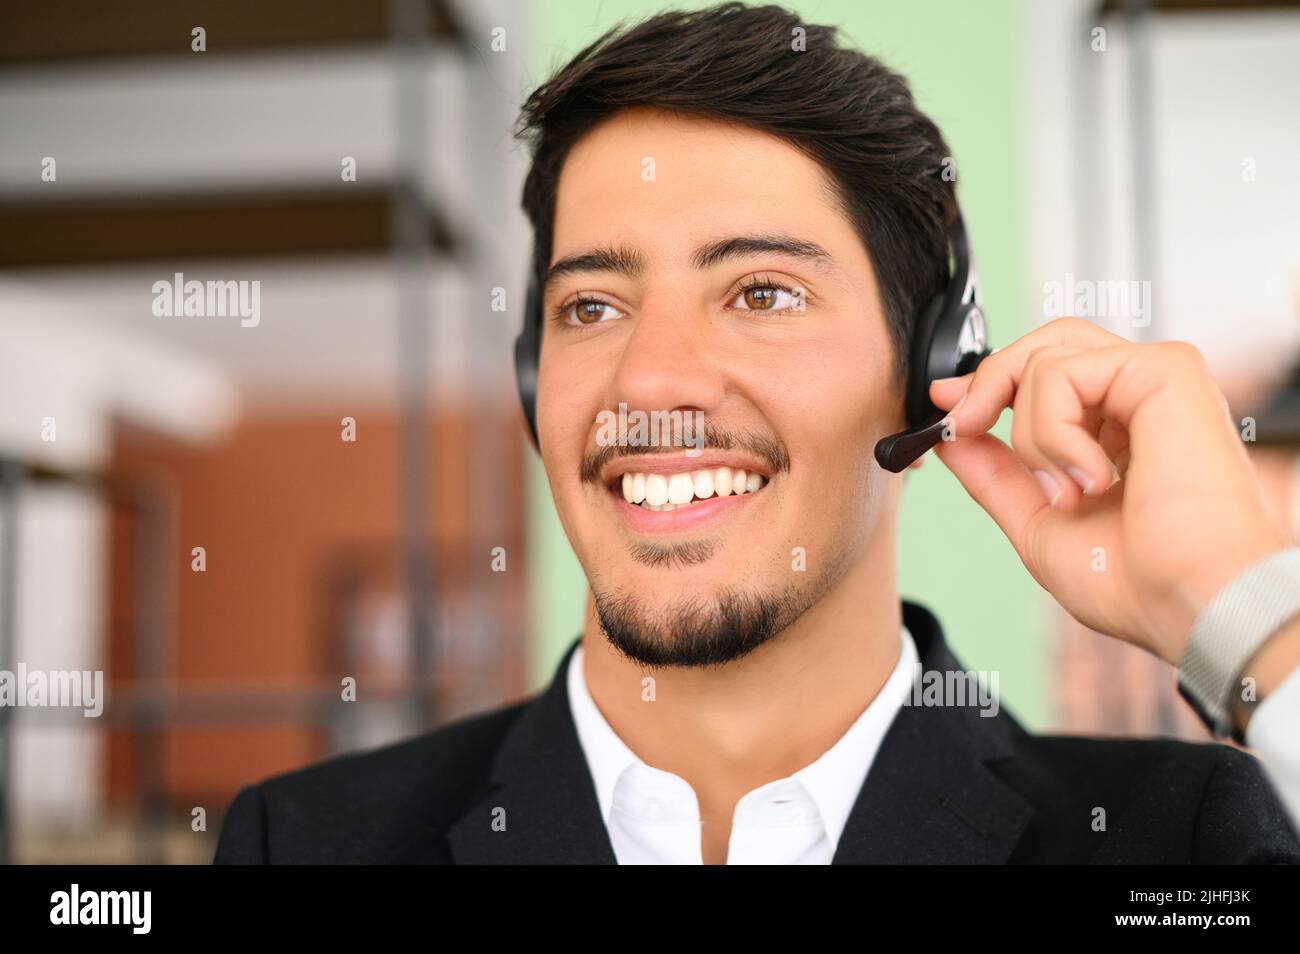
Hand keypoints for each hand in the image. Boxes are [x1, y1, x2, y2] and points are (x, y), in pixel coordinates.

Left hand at [929, 317, 1290, 665]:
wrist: (1188, 602)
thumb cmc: (1136, 582)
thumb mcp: (1038, 523)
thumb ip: (995, 475)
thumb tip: (951, 435)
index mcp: (1119, 429)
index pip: (1047, 375)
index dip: (991, 385)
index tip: (950, 414)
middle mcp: (1140, 397)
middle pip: (1045, 347)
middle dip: (990, 384)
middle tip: (964, 427)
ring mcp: (1154, 378)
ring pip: (1044, 362)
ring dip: (1032, 436)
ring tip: (1069, 492)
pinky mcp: (1165, 369)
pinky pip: (1062, 373)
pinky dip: (1054, 432)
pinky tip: (1093, 479)